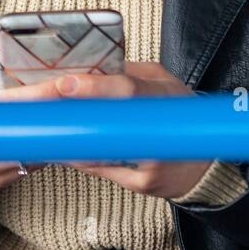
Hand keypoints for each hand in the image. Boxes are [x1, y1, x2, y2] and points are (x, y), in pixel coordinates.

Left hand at [56, 62, 212, 198]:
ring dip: (71, 138)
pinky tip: (62, 147)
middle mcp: (160, 132)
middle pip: (110, 124)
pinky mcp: (142, 184)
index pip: (127, 89)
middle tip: (43, 108)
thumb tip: (89, 65)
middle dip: (74, 116)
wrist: (205, 163)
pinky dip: (80, 157)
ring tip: (45, 125)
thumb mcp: (162, 82)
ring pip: (100, 151)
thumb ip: (129, 73)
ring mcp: (151, 162)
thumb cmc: (180, 115)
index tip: (64, 84)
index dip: (94, 87)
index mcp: (165, 96)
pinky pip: (102, 169)